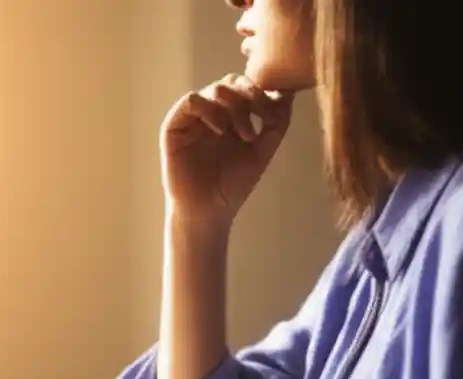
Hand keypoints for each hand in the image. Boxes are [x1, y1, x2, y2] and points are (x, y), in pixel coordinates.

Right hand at [162, 74, 293, 231]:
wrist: (209, 212)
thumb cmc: (233, 186)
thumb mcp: (263, 150)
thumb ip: (276, 122)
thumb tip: (288, 91)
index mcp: (230, 117)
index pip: (246, 87)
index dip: (264, 93)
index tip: (276, 115)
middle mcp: (210, 115)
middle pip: (232, 83)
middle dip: (252, 96)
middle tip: (264, 120)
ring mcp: (191, 120)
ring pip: (215, 89)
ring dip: (236, 106)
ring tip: (246, 134)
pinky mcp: (173, 127)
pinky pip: (191, 101)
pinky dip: (210, 110)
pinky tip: (221, 131)